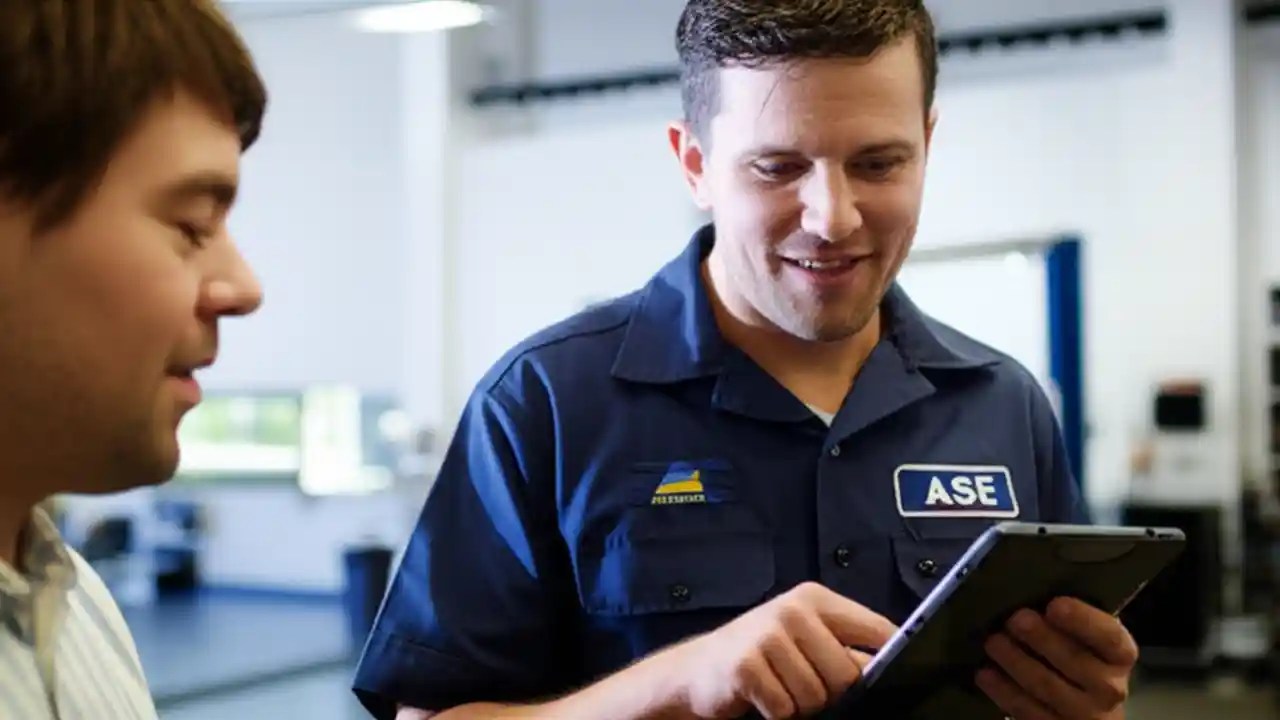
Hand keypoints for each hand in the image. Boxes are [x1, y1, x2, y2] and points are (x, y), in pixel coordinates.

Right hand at [672, 582, 896, 718]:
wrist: (697, 669)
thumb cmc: (759, 654)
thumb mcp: (803, 636)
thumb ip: (844, 645)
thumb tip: (892, 665)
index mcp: (815, 599)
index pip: (876, 629)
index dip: (891, 657)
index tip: (894, 674)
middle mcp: (792, 611)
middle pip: (847, 674)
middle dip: (831, 692)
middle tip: (804, 684)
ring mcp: (767, 637)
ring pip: (817, 696)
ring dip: (800, 705)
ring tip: (779, 688)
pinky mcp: (746, 666)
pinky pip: (784, 708)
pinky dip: (776, 712)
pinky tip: (761, 696)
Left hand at [976, 598, 1137, 719]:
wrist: (1090, 707)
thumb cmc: (1082, 655)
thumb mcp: (1087, 635)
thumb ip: (1071, 617)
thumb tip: (1033, 588)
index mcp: (1120, 655)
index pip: (1109, 636)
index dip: (1083, 621)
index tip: (1055, 606)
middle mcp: (1109, 687)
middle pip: (1074, 661)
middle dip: (1041, 638)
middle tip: (1014, 619)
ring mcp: (1085, 714)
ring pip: (1046, 687)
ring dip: (1016, 662)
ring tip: (993, 642)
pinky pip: (1027, 710)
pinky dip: (1003, 691)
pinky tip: (985, 673)